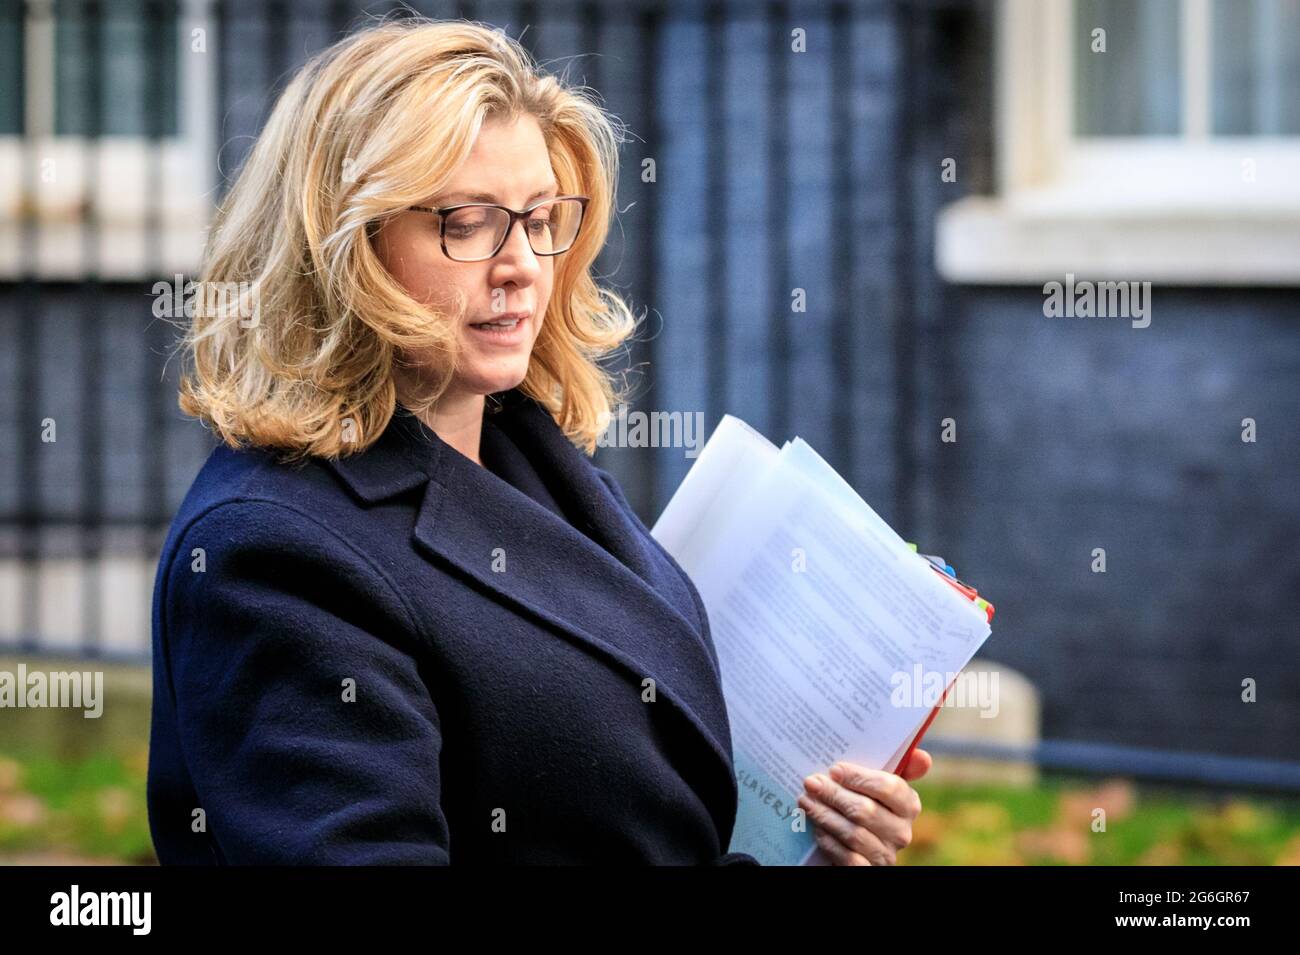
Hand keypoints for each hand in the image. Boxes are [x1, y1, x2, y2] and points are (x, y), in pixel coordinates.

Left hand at [798, 748, 931, 865]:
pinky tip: (815, 828)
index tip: (834, 769)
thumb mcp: (878, 785)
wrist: (855, 844)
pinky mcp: (869, 870)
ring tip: (805, 801)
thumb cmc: (866, 802)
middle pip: (866, 810)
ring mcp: (886, 854)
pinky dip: (829, 841)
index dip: (860, 778)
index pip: (890, 788)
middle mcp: (901, 832)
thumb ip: (900, 767)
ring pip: (854, 834)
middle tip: (811, 782)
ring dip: (825, 815)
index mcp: (908, 805)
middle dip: (834, 794)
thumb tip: (922, 757)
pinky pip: (848, 858)